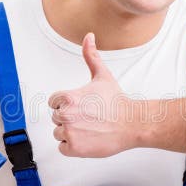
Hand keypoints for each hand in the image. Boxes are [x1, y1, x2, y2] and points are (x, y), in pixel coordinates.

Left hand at [48, 33, 138, 157]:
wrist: (131, 123)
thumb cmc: (117, 102)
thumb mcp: (102, 75)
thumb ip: (91, 56)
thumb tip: (89, 37)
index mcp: (67, 97)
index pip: (54, 102)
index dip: (68, 104)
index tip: (83, 106)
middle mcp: (65, 115)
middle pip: (56, 118)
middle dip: (71, 118)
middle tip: (90, 117)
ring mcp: (69, 132)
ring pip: (59, 133)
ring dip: (71, 132)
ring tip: (89, 128)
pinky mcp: (74, 148)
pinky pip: (63, 148)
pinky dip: (73, 146)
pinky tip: (88, 139)